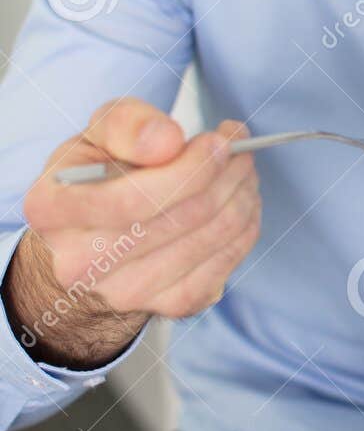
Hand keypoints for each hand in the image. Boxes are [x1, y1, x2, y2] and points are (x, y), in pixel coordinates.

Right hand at [8, 98, 260, 366]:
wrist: (91, 242)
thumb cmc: (96, 177)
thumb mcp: (96, 135)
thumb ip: (126, 124)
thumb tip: (168, 140)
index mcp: (52, 210)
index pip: (134, 199)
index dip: (190, 168)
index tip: (218, 140)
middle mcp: (80, 264)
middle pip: (180, 218)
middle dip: (225, 175)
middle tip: (241, 148)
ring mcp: (125, 294)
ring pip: (210, 239)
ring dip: (241, 195)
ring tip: (242, 169)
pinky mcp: (168, 306)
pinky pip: (225, 263)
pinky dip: (244, 226)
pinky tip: (242, 201)